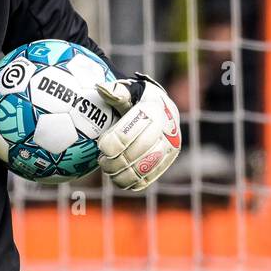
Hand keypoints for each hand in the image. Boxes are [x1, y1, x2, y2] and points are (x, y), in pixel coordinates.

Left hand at [94, 73, 181, 191]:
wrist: (161, 111)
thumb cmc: (137, 101)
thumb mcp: (129, 93)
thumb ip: (116, 93)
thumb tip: (100, 88)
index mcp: (154, 110)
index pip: (131, 132)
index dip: (113, 143)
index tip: (100, 146)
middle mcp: (167, 129)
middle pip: (138, 152)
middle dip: (116, 161)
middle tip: (102, 162)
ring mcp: (170, 147)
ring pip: (144, 169)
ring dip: (121, 175)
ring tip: (108, 171)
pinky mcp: (168, 161)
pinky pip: (149, 179)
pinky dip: (131, 183)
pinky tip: (118, 179)